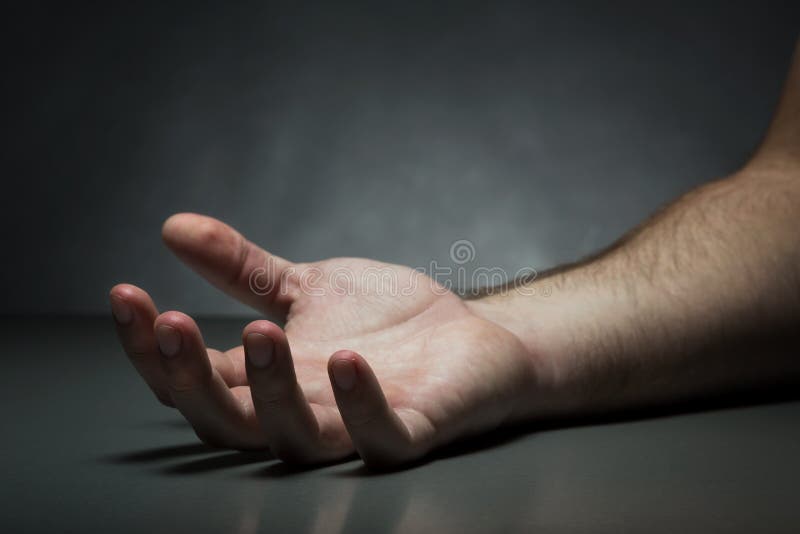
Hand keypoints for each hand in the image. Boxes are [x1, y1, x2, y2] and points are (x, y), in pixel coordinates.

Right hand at [110, 213, 538, 466]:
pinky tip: (344, 360)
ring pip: (297, 438)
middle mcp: (303, 411)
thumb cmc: (387, 321)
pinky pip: (382, 437)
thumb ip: (245, 270)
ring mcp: (357, 425)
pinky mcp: (415, 429)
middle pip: (230, 422)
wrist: (471, 336)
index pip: (194, 377)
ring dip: (271, 393)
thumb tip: (174, 227)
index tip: (128, 295)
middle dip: (193, 380)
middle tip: (175, 326)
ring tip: (260, 334)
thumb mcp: (308, 287)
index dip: (152, 345)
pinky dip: (359, 408)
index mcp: (270, 380)